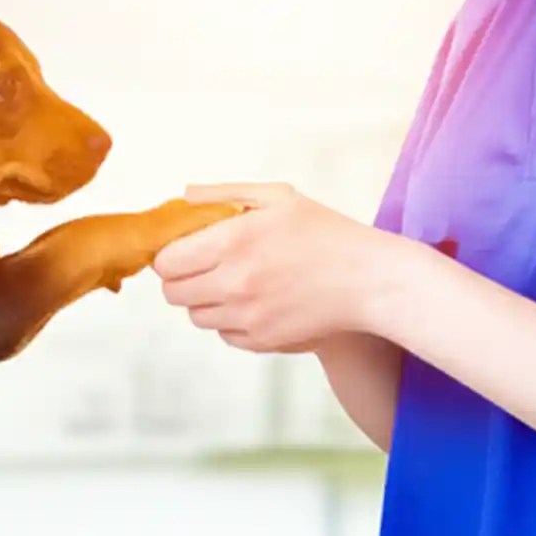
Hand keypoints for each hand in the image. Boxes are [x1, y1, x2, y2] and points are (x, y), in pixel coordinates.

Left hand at [152, 183, 394, 352]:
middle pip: (173, 294)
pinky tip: (257, 301)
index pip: (167, 262)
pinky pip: (224, 334)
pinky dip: (231, 321)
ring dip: (206, 301)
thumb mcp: (278, 198)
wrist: (368, 281)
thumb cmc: (326, 233)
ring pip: (196, 317)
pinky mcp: (262, 341)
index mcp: (234, 241)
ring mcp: (248, 316)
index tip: (186, 249)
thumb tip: (184, 196)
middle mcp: (235, 282)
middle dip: (182, 279)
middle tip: (206, 266)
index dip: (170, 255)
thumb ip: (225, 194)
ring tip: (236, 282)